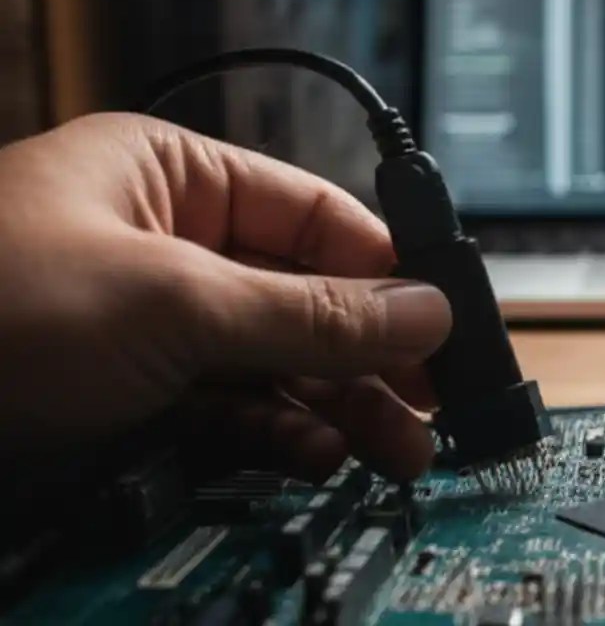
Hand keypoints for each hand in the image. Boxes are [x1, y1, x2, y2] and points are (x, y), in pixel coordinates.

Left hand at [0, 113, 450, 480]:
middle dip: (371, 356)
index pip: (317, 217)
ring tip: (393, 450)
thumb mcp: (172, 304)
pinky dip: (278, 437)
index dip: (392, 271)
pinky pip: (230, 411)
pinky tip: (316, 455)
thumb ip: (312, 311)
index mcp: (172, 177)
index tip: (446, 327)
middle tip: (430, 409)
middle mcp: (167, 245)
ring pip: (275, 362)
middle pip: (305, 296)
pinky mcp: (129, 397)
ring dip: (337, 407)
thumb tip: (422, 311)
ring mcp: (147, 327)